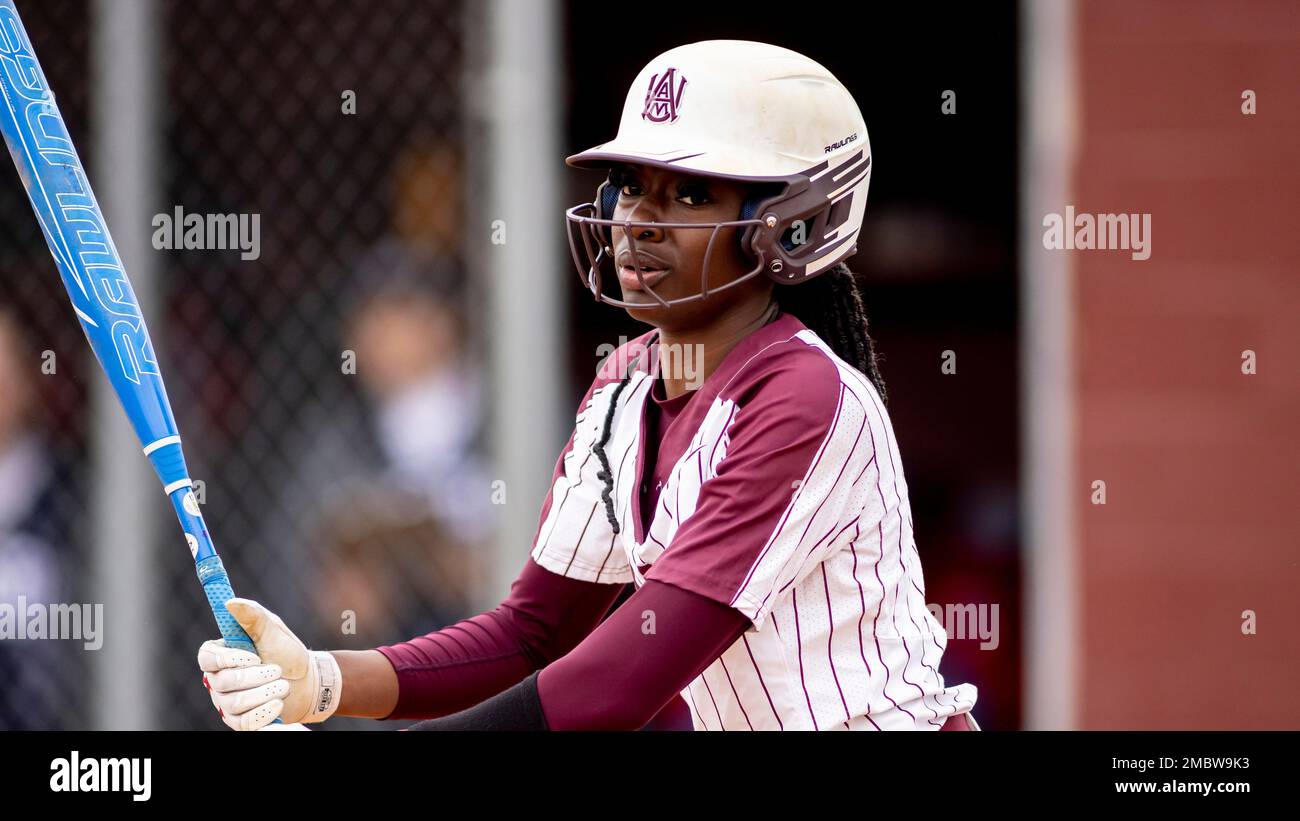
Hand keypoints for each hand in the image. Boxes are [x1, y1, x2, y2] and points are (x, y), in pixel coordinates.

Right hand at [197, 598, 341, 730]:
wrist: (308, 682)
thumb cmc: (287, 653)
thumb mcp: (274, 630)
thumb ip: (253, 616)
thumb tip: (230, 602)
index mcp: (222, 655)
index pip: (205, 657)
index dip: (226, 659)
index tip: (253, 656)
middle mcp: (219, 680)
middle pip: (222, 682)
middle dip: (254, 677)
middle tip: (277, 670)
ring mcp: (227, 703)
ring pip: (233, 703)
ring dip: (265, 693)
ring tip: (284, 686)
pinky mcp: (240, 722)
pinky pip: (244, 723)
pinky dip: (264, 713)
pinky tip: (278, 705)